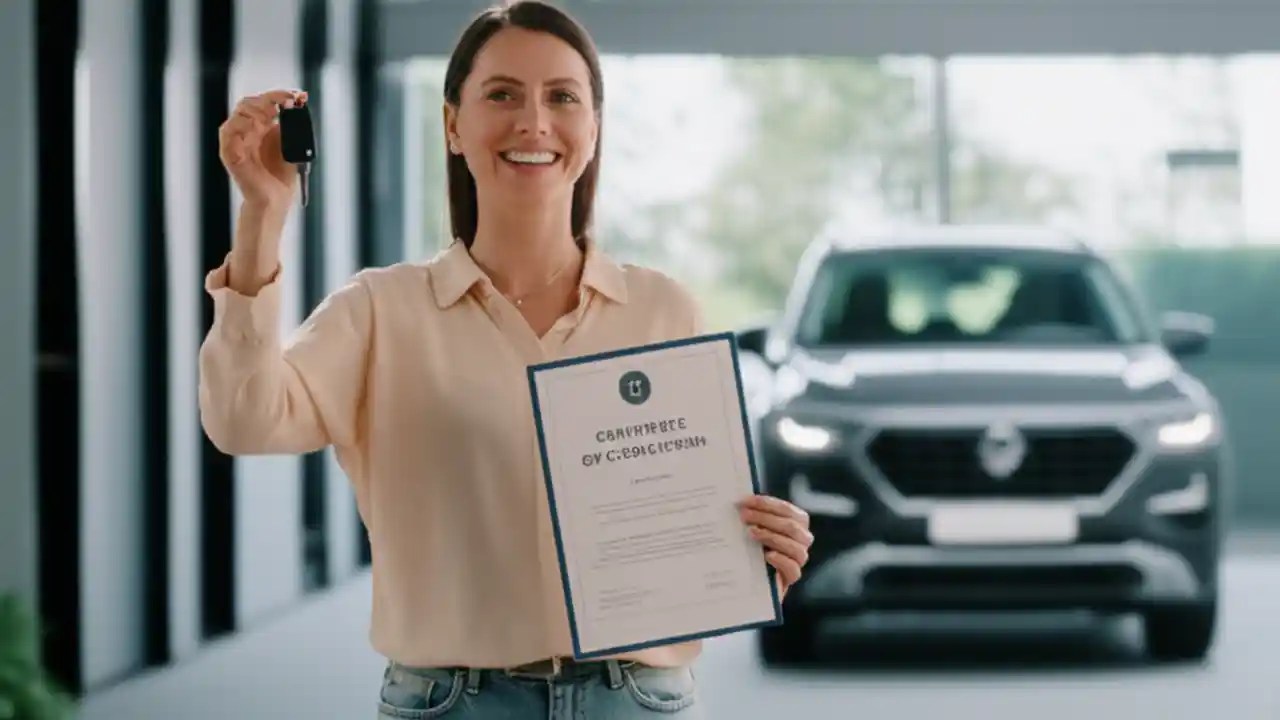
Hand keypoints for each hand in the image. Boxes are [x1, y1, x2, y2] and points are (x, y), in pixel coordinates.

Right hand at [218, 89, 307, 207]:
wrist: (276, 198)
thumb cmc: (281, 174)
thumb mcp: (290, 142)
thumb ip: (291, 122)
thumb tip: (300, 100)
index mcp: (260, 126)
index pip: (262, 101)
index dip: (277, 94)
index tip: (295, 95)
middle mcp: (246, 131)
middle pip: (248, 103)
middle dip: (268, 100)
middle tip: (284, 106)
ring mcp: (237, 141)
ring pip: (238, 114)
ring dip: (255, 111)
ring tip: (270, 117)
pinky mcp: (230, 153)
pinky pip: (227, 133)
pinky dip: (241, 126)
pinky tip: (256, 127)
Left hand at [738, 494, 812, 596]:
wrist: (749, 577)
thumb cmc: (752, 546)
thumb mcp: (755, 526)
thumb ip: (754, 514)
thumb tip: (741, 502)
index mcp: (797, 523)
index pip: (787, 510)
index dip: (767, 504)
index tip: (746, 501)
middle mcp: (802, 540)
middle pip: (791, 527)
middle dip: (766, 518)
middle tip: (744, 516)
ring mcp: (798, 559)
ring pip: (796, 548)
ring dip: (772, 537)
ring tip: (752, 533)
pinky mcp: (791, 577)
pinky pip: (793, 569)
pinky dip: (781, 560)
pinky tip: (767, 556)